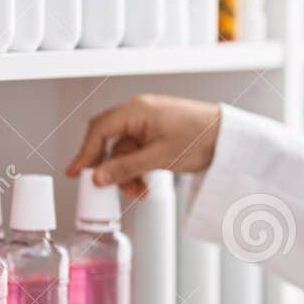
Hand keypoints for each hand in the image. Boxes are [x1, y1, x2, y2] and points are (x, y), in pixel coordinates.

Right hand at [66, 94, 222, 199]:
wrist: (228, 136)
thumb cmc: (200, 136)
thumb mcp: (158, 157)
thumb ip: (125, 168)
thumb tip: (98, 176)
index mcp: (136, 111)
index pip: (99, 130)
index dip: (85, 152)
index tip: (75, 172)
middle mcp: (139, 114)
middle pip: (110, 142)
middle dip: (110, 168)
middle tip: (106, 188)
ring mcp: (148, 124)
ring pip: (124, 152)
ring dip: (127, 174)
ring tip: (139, 192)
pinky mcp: (157, 135)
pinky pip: (138, 153)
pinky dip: (138, 170)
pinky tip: (146, 185)